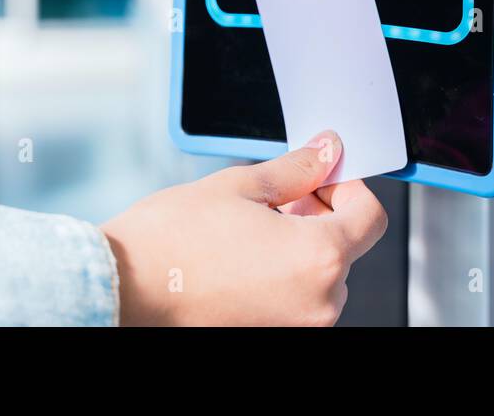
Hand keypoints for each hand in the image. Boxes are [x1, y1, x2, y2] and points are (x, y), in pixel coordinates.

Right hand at [101, 131, 386, 325]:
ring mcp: (297, 329)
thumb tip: (326, 153)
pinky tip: (244, 257)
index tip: (324, 177)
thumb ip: (297, 170)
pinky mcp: (272, 340)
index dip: (350, 188)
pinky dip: (282, 277)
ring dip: (300, 247)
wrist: (122, 290)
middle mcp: (319, 303)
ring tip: (253, 228)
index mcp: (319, 258)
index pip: (371, 217)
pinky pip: (297, 302)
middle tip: (282, 197)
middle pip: (347, 248)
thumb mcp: (241, 185)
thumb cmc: (171, 243)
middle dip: (321, 215)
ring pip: (322, 277)